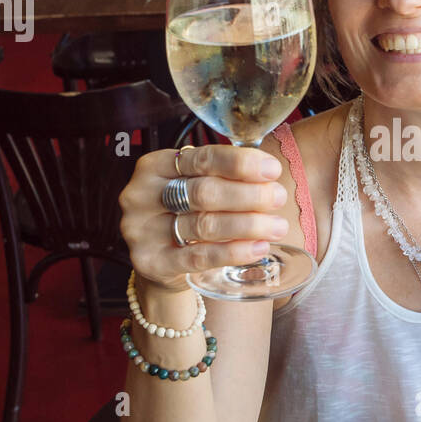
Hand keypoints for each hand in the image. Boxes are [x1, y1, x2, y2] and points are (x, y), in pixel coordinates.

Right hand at [117, 144, 288, 293]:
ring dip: (248, 225)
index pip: (202, 158)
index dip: (241, 163)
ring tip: (278, 227)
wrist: (159, 261)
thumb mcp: (195, 185)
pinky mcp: (151, 262)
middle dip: (248, 195)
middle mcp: (142, 195)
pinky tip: (258, 248)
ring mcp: (143, 230)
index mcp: (155, 166)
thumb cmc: (184, 213)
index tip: (272, 170)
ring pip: (204, 224)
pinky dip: (232, 252)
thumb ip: (223, 174)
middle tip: (278, 198)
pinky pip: (198, 257)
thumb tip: (268, 171)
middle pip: (204, 192)